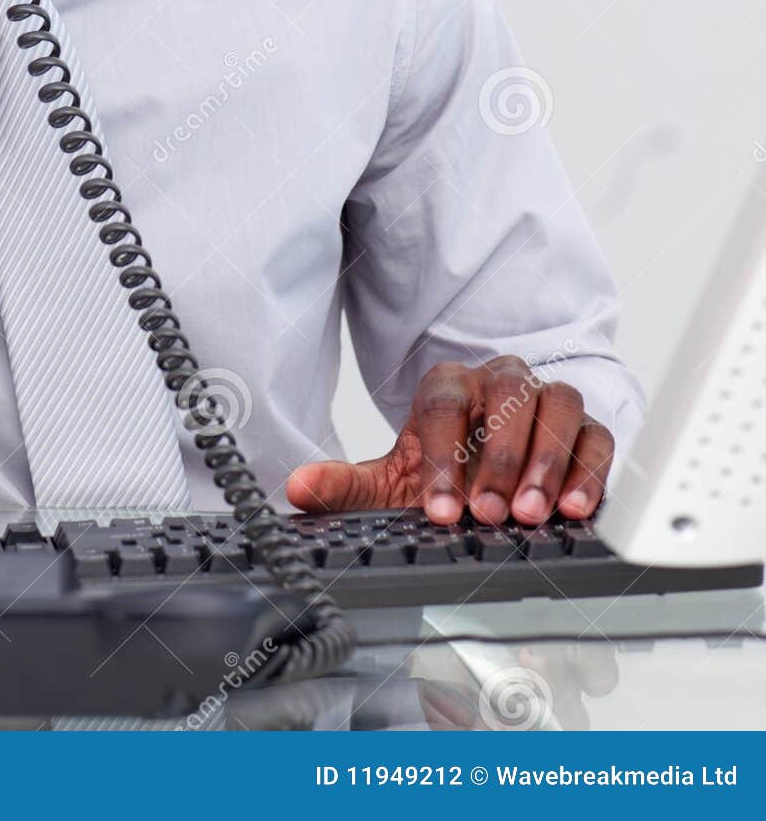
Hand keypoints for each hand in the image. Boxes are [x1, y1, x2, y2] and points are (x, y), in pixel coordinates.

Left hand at [285, 356, 613, 525]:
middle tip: (488, 514)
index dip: (440, 458)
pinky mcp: (587, 428)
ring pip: (556, 408)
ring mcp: (547, 400)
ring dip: (546, 461)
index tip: (435, 510)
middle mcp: (501, 382)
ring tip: (533, 514)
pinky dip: (589, 469)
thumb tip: (298, 487)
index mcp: (448, 386)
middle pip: (506, 398)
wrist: (490, 468)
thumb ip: (347, 485)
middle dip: (497, 459)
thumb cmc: (445, 469)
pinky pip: (597, 436)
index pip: (444, 405)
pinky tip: (575, 507)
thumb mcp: (394, 481)